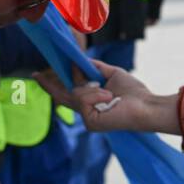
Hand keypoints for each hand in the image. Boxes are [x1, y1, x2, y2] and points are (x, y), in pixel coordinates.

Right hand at [33, 59, 179, 133]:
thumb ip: (94, 67)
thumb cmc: (134, 93)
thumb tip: (78, 60)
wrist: (146, 106)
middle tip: (37, 74)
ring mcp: (88, 118)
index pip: (67, 92)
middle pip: (62, 95)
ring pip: (75, 94)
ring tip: (109, 94)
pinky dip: (96, 95)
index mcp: (91, 101)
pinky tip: (109, 99)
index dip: (53, 84)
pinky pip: (83, 100)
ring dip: (91, 89)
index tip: (40, 74)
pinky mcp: (91, 122)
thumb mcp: (111, 74)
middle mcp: (87, 111)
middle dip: (50, 84)